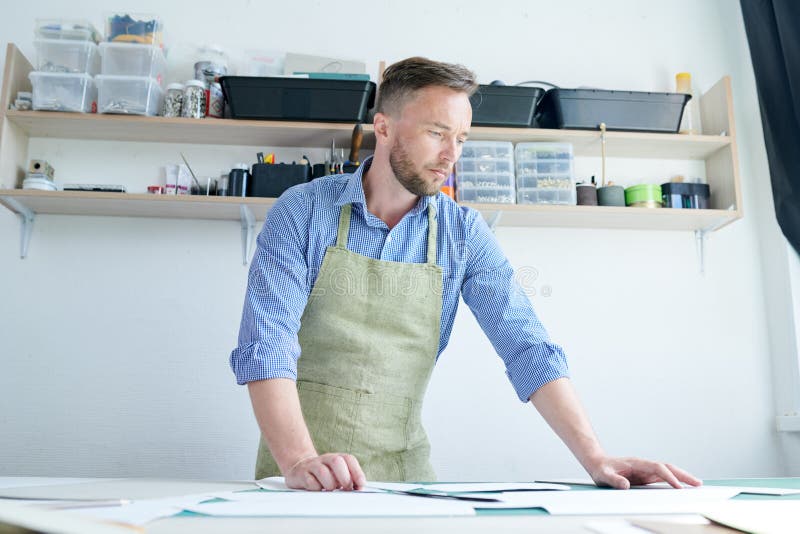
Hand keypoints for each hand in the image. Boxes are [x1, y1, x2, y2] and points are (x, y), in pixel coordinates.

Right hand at [285, 453, 366, 490]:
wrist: (300, 468)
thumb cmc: (324, 474)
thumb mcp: (337, 474)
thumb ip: (349, 479)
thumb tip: (359, 489)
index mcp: (337, 458)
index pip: (349, 460)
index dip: (357, 472)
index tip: (361, 486)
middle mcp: (325, 459)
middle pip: (336, 462)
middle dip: (344, 478)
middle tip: (345, 489)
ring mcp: (312, 465)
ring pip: (323, 472)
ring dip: (329, 484)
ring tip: (330, 489)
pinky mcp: (302, 474)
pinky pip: (310, 481)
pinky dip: (316, 488)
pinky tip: (318, 489)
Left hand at [587, 456, 701, 489]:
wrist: (597, 462)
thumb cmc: (601, 468)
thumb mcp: (603, 475)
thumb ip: (613, 479)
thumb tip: (625, 485)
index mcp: (636, 463)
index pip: (657, 468)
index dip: (668, 477)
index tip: (678, 487)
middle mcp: (643, 465)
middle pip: (667, 468)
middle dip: (683, 475)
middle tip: (698, 483)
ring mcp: (645, 470)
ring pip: (668, 472)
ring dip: (682, 477)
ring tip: (697, 485)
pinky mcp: (645, 476)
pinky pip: (663, 477)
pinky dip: (674, 481)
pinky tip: (682, 487)